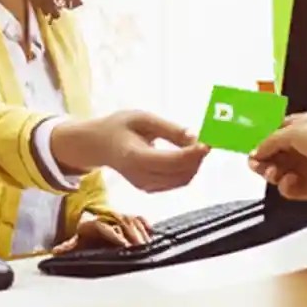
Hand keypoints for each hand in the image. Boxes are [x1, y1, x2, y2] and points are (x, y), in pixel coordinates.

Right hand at [51, 111, 208, 192]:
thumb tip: (195, 138)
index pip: (171, 161)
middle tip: (206, 139)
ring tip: (196, 145)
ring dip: (195, 164)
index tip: (207, 142)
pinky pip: (176, 182)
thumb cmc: (119, 127)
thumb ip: (169, 129)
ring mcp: (145, 185)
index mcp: (134, 156)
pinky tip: (187, 154)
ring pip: (182, 180)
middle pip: (180, 173)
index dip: (193, 154)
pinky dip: (187, 169)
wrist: (98, 145)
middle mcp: (140, 176)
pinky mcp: (149, 188)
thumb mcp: (143, 118)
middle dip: (197, 158)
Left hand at [51, 213, 151, 254]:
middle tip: (140, 249)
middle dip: (132, 236)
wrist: (90, 224)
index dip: (116, 236)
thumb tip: (55, 251)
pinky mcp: (128, 217)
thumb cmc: (85, 238)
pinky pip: (139, 218)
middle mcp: (107, 217)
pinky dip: (146, 224)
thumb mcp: (76, 242)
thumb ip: (68, 247)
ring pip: (132, 220)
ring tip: (146, 245)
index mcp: (93, 223)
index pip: (106, 227)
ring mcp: (118, 216)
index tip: (124, 247)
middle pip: (123, 222)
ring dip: (140, 232)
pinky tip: (151, 233)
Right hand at [247, 112, 306, 200]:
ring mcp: (303, 167)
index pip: (274, 133)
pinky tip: (290, 180)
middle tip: (255, 163)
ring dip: (270, 173)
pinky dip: (286, 186)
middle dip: (261, 160)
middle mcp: (301, 147)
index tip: (251, 146)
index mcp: (300, 127)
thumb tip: (256, 150)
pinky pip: (287, 188)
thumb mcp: (293, 131)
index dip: (261, 140)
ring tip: (272, 172)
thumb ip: (270, 140)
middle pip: (272, 155)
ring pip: (276, 173)